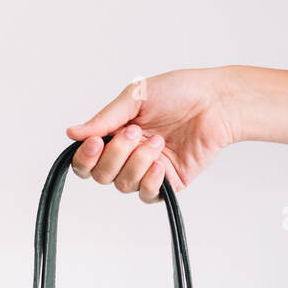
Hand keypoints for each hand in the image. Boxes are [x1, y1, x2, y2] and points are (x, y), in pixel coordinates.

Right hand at [66, 68, 237, 201]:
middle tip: (136, 132)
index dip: (84, 158)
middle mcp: (127, 156)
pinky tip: (159, 164)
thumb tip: (72, 133)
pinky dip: (150, 180)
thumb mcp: (135, 98)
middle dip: (116, 155)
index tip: (95, 142)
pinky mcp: (167, 184)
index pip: (86, 160)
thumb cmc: (180, 92)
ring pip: (123, 185)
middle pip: (101, 175)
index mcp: (114, 135)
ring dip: (137, 162)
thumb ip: (104, 119)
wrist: (216, 102)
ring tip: (157, 141)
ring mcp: (146, 171)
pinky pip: (147, 195)